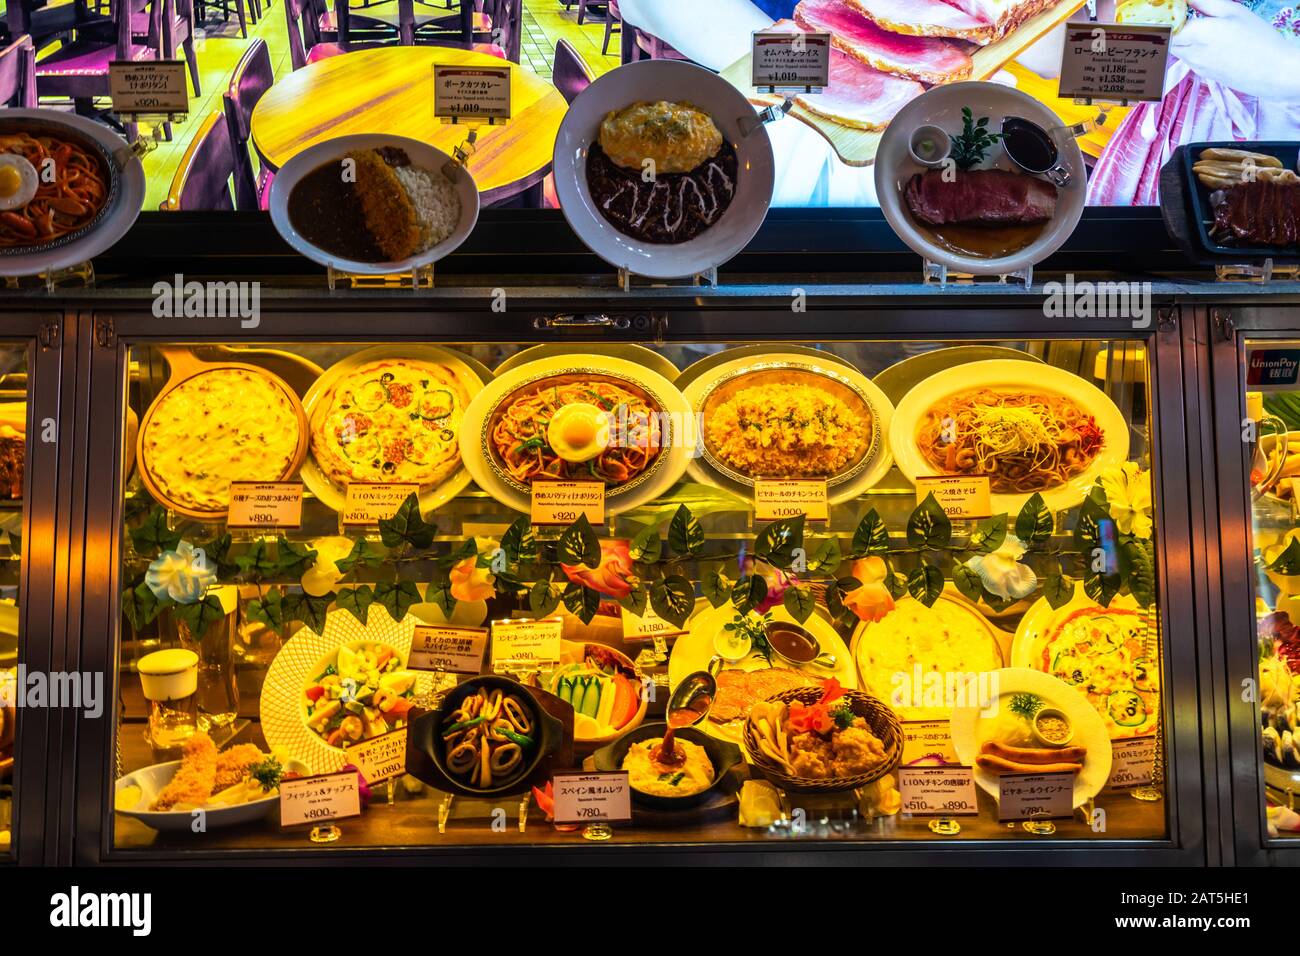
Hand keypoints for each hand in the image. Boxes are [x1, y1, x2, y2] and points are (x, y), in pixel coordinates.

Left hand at [1171, 0, 1299, 99]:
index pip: (1165, 28)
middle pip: (1166, 41)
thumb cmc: (1257, 37)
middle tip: (1178, 16)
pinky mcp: (1202, 74)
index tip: (1171, 10)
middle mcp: (1190, 53)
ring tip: (1192, 27)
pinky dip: (1189, 48)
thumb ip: (1204, 3)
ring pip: (1176, 50)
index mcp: (1197, 34)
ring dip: (1178, 39)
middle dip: (1168, 29)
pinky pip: (1187, 58)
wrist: (1272, 71)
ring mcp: (1195, 67)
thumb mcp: (1232, 11)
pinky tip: (1205, 42)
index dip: (1164, 19)